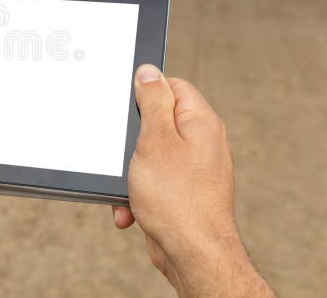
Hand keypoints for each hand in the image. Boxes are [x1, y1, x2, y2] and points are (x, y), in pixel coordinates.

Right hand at [112, 64, 273, 296]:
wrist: (193, 254)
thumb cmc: (176, 198)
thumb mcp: (155, 139)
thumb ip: (153, 101)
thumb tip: (149, 71)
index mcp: (200, 122)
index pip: (172, 86)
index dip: (146, 93)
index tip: (128, 108)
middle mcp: (201, 142)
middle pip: (156, 122)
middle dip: (132, 142)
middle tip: (125, 154)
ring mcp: (193, 168)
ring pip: (149, 156)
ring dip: (130, 173)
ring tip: (129, 189)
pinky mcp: (183, 192)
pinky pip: (153, 182)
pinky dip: (138, 193)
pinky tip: (132, 209)